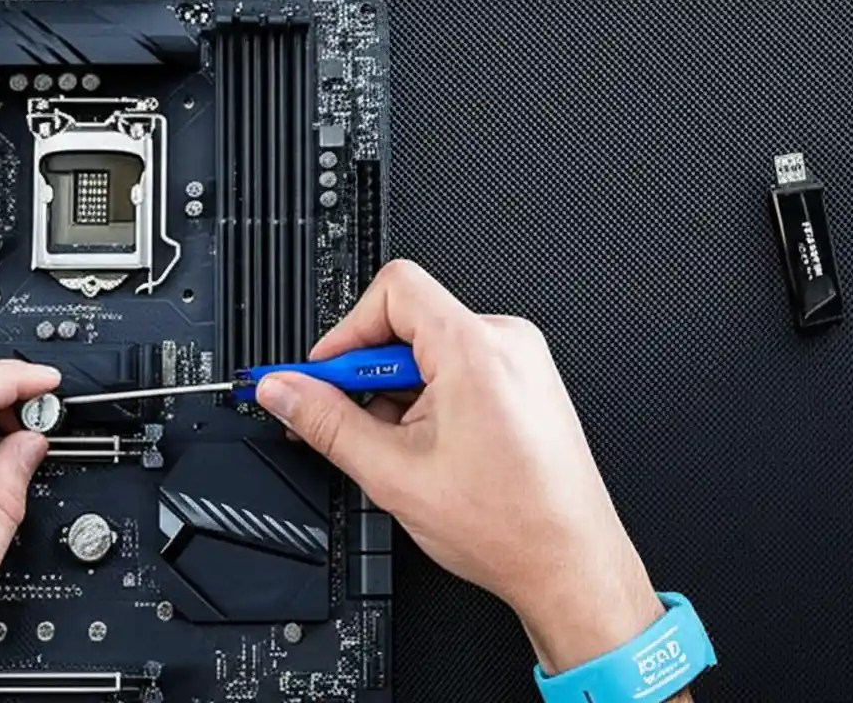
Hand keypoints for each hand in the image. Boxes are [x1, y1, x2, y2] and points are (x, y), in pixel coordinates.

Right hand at [255, 260, 662, 673]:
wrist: (570, 563)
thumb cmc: (511, 525)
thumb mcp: (393, 473)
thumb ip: (326, 423)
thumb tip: (283, 391)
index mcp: (475, 350)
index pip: (393, 290)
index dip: (344, 332)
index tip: (319, 375)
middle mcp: (505, 344)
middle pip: (408, 322)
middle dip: (366, 373)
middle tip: (341, 420)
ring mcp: (521, 363)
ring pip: (431, 349)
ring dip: (397, 392)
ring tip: (397, 449)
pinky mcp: (525, 383)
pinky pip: (459, 367)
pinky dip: (427, 399)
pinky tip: (424, 447)